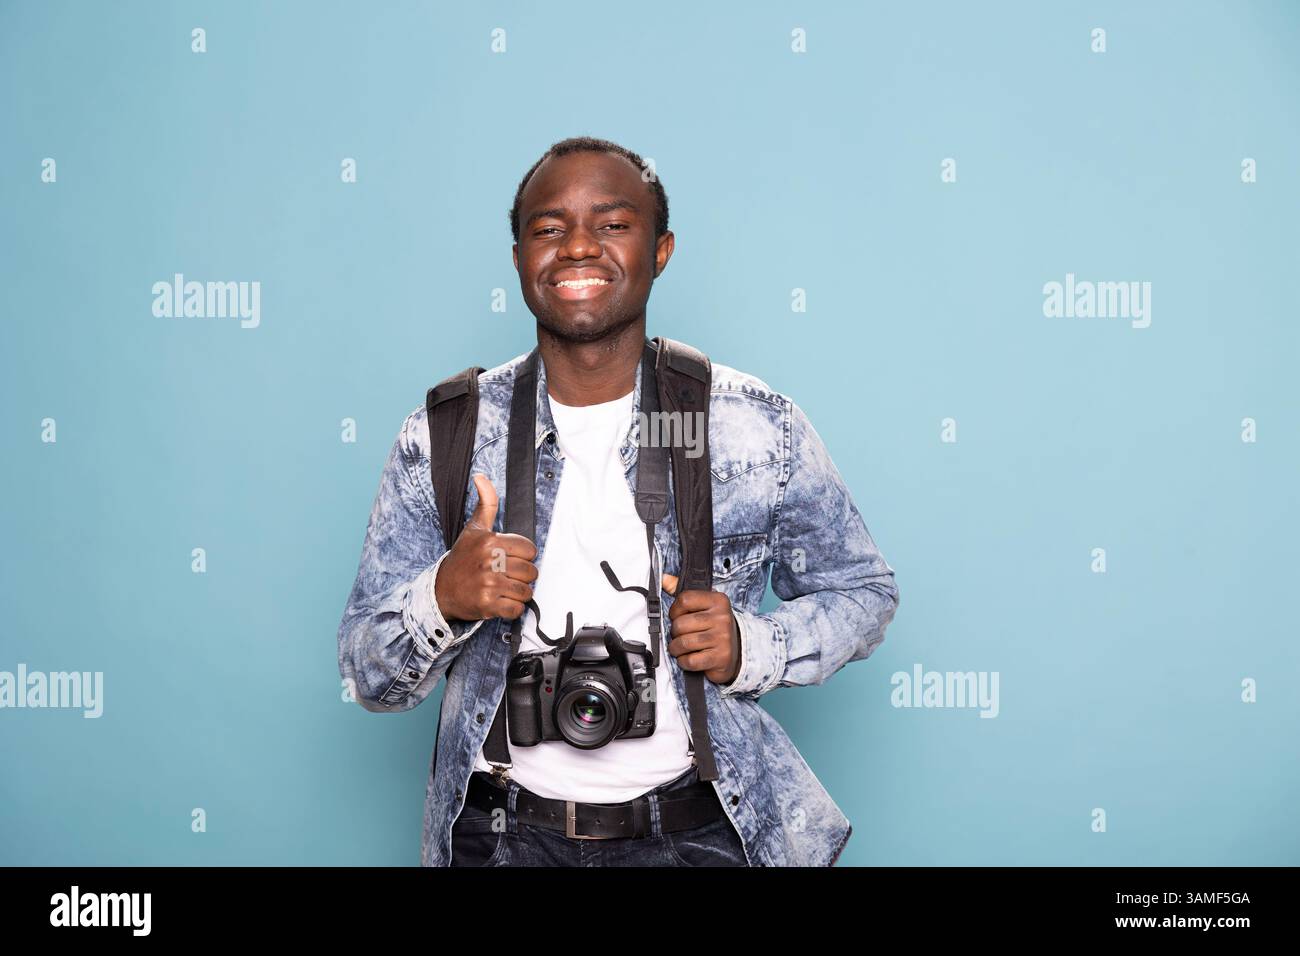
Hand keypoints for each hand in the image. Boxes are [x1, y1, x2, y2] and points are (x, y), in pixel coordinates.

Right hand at [434, 474, 538, 621]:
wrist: (441, 590)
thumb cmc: (462, 559)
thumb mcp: (474, 528)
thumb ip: (486, 502)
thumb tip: (481, 476)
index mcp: (491, 541)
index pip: (530, 550)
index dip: (523, 556)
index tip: (509, 558)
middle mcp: (490, 561)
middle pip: (531, 572)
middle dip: (521, 576)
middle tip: (504, 575)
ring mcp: (489, 584)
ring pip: (526, 591)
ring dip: (518, 592)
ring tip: (502, 588)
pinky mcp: (488, 605)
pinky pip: (517, 609)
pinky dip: (512, 608)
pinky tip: (499, 601)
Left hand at [662, 574, 741, 684]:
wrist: (737, 650)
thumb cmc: (714, 626)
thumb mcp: (703, 605)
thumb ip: (682, 591)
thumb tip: (663, 578)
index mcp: (718, 600)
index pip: (684, 599)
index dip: (674, 610)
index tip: (677, 616)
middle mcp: (722, 618)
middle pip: (681, 624)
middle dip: (674, 633)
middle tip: (679, 635)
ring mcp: (722, 638)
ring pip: (684, 643)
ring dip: (676, 649)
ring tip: (681, 648)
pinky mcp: (720, 658)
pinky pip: (690, 661)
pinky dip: (684, 662)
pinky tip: (688, 658)